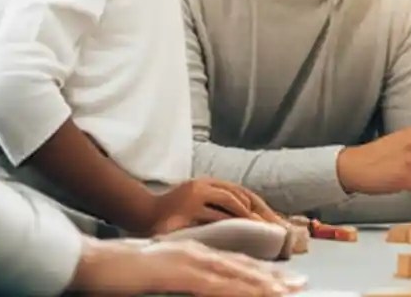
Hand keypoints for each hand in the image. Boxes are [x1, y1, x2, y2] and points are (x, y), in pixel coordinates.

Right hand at [68, 237, 304, 295]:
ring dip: (261, 285)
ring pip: (234, 275)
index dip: (262, 272)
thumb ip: (183, 282)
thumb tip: (201, 287)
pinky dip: (235, 290)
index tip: (285, 281)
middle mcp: (196, 252)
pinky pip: (212, 285)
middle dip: (273, 278)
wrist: (89, 261)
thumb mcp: (159, 277)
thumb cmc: (119, 274)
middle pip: (243, 267)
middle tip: (300, 285)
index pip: (235, 263)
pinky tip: (252, 295)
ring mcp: (187, 261)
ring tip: (284, 293)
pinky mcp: (177, 272)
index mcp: (192, 252)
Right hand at [146, 178, 277, 235]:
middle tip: (267, 223)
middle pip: (236, 194)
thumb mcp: (194, 200)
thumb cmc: (171, 211)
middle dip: (252, 208)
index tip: (266, 215)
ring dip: (243, 214)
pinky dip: (228, 221)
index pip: (236, 189)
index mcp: (205, 182)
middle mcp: (201, 186)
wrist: (143, 214)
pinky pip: (214, 216)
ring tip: (256, 227)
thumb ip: (214, 202)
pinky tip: (236, 229)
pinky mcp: (188, 210)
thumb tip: (244, 211)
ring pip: (228, 203)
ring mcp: (194, 197)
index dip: (252, 202)